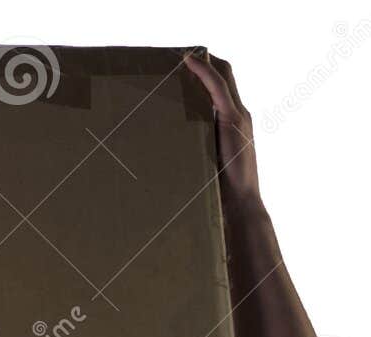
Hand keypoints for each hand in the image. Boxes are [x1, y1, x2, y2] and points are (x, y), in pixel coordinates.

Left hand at [182, 50, 260, 203]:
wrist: (240, 204)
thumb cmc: (222, 192)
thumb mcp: (207, 165)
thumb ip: (198, 149)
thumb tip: (171, 149)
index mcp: (234, 123)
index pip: (223, 87)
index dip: (207, 72)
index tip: (184, 67)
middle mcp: (239, 114)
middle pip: (224, 75)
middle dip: (204, 63)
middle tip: (177, 58)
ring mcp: (238, 115)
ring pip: (222, 75)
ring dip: (202, 62)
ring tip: (178, 56)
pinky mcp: (233, 119)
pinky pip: (218, 86)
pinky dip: (203, 71)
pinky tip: (188, 61)